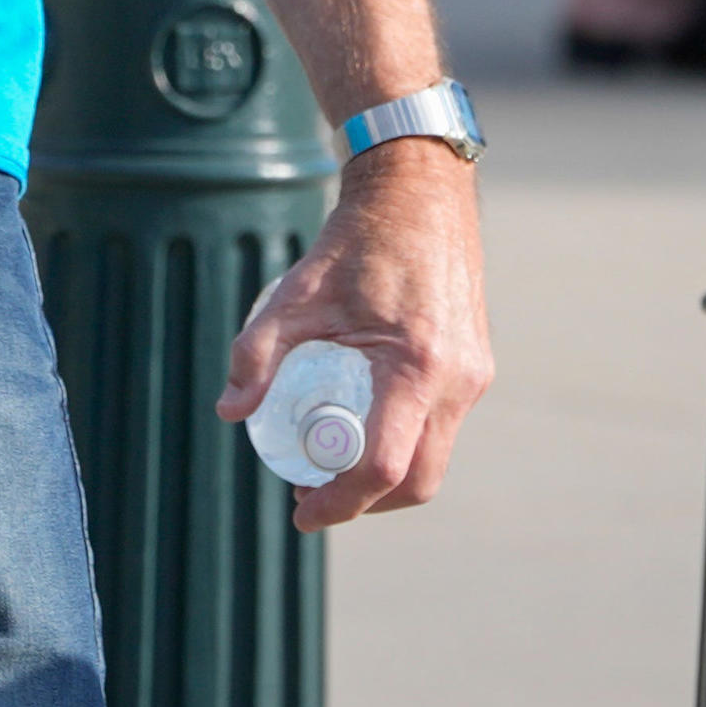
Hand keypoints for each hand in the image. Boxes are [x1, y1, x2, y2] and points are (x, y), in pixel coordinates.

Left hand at [217, 144, 491, 532]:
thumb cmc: (358, 241)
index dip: (341, 503)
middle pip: (418, 481)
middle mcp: (457, 379)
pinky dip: (404, 440)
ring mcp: (473, 376)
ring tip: (331, 456)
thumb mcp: (296, 293)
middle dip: (366, 503)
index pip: (384, 466)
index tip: (302, 511)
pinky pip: (442, 426)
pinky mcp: (476, 367)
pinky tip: (365, 419)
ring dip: (387, 475)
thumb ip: (258, 351)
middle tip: (314, 492)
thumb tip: (229, 410)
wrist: (420, 195)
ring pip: (434, 457)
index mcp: (418, 365)